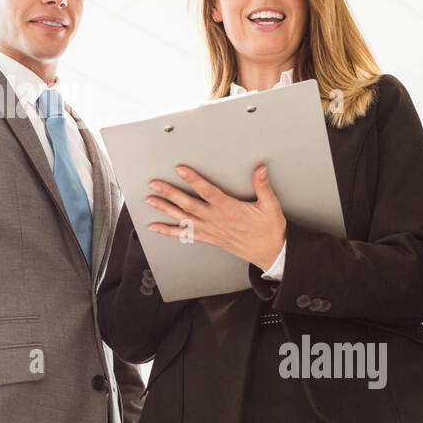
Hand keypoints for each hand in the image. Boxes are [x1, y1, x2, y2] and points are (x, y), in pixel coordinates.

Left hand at [145, 164, 285, 269]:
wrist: (270, 253)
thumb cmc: (269, 231)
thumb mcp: (271, 206)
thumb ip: (263, 186)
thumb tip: (259, 169)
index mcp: (230, 210)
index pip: (208, 192)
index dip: (193, 180)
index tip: (181, 170)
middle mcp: (216, 220)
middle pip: (188, 204)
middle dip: (170, 193)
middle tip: (155, 184)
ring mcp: (210, 230)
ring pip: (183, 219)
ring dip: (165, 209)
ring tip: (151, 200)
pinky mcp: (208, 238)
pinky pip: (185, 235)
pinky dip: (168, 231)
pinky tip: (156, 227)